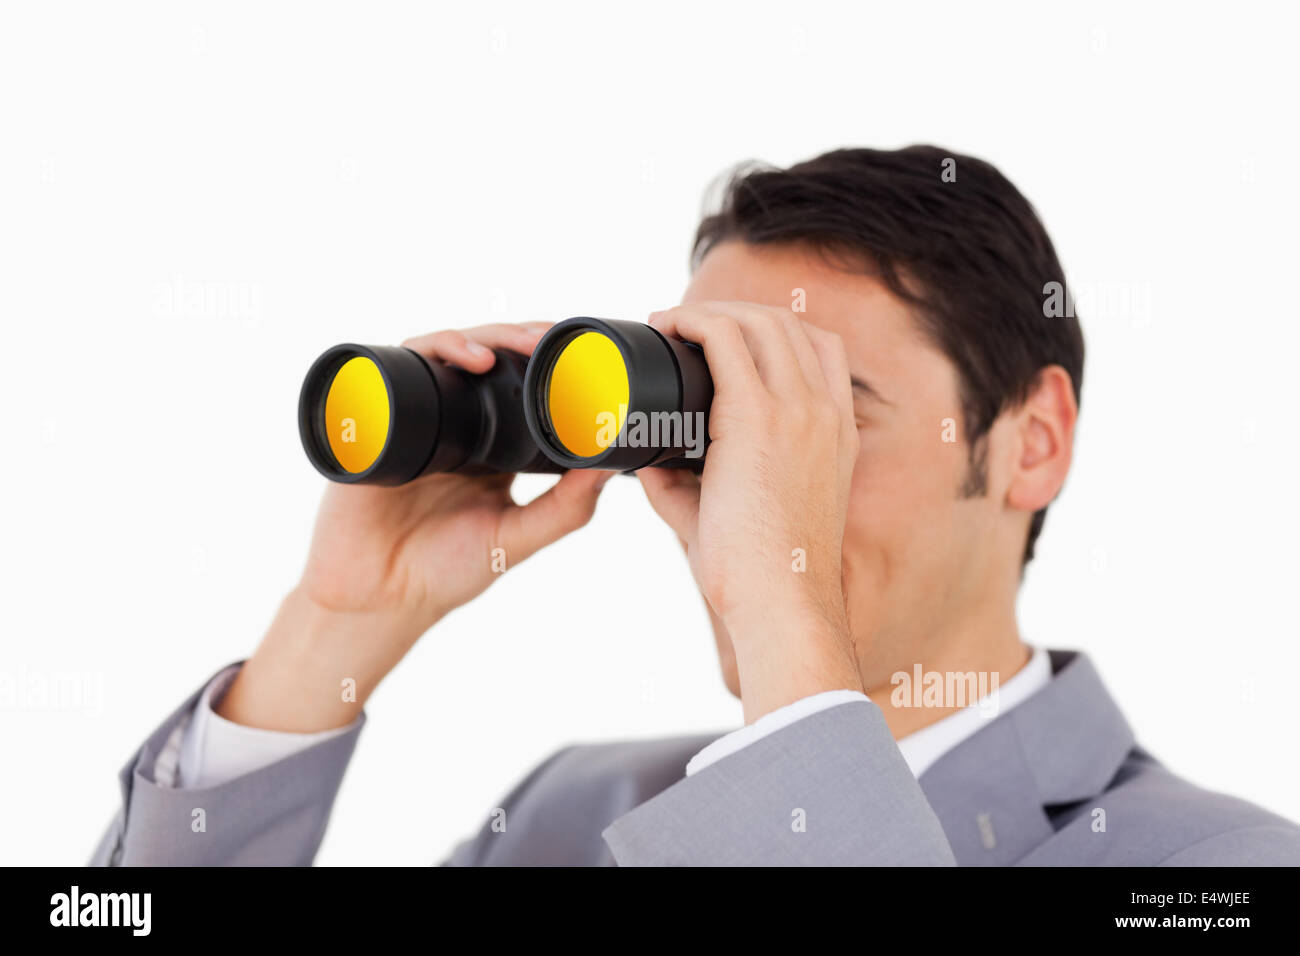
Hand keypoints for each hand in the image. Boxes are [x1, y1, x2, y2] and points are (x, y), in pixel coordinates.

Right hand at [219, 323, 611, 730]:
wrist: (377, 598)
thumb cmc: (444, 573)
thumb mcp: (517, 537)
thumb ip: (565, 509)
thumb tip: (609, 468)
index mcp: (489, 446)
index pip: (517, 386)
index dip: (544, 361)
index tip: (581, 351)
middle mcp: (453, 425)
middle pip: (483, 359)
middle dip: (519, 339)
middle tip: (553, 338)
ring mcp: (415, 419)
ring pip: (446, 354)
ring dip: (483, 338)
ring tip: (515, 346)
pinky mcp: (379, 420)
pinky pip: (402, 369)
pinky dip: (435, 351)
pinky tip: (467, 360)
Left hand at [638, 302, 863, 721]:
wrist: (782, 606)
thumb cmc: (760, 576)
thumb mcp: (738, 517)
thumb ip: (690, 486)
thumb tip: (646, 466)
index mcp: (838, 434)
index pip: (823, 348)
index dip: (773, 329)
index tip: (726, 339)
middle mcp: (826, 413)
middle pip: (788, 323)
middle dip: (735, 312)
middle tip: (685, 328)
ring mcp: (798, 410)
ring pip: (758, 321)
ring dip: (711, 312)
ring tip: (670, 324)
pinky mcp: (757, 418)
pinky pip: (724, 339)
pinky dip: (692, 322)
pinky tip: (665, 327)